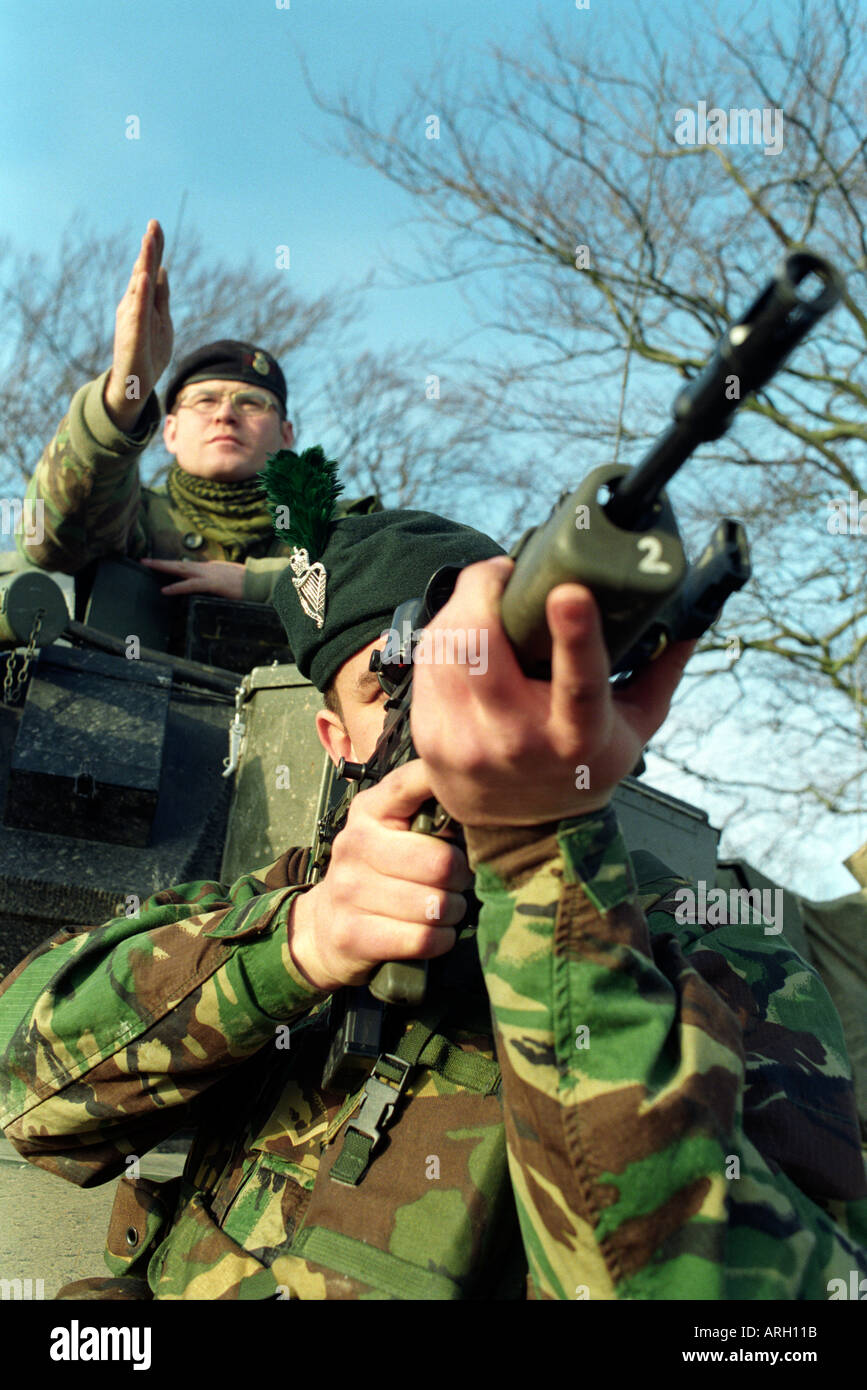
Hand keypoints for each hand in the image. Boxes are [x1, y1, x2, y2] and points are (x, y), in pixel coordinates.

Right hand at [103, 220, 173, 432]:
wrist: (137, 383)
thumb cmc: (150, 352)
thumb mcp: (162, 320)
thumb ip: (161, 296)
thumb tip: (162, 270)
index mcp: (144, 301)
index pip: (150, 269)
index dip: (154, 248)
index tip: (156, 224)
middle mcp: (135, 304)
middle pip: (143, 271)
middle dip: (149, 248)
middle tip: (153, 224)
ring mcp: (133, 318)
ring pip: (139, 286)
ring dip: (144, 263)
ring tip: (149, 240)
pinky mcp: (134, 334)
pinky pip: (138, 311)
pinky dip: (140, 294)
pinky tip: (144, 277)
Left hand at [139, 558, 245, 597]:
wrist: (262, 581)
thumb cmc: (250, 584)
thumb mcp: (232, 581)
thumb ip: (221, 583)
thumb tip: (216, 587)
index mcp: (212, 568)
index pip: (189, 566)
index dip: (174, 566)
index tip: (162, 566)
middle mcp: (208, 568)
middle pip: (180, 564)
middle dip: (161, 563)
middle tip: (144, 561)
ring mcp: (210, 574)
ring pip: (181, 569)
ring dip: (163, 567)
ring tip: (147, 565)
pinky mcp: (213, 583)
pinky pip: (191, 585)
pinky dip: (177, 587)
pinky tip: (165, 590)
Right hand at [288, 760, 471, 991]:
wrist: (324, 926)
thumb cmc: (378, 874)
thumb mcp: (394, 832)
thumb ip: (430, 810)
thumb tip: (484, 799)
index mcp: (370, 809)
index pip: (412, 783)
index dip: (450, 792)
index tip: (473, 806)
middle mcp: (354, 843)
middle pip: (441, 862)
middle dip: (461, 879)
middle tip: (454, 883)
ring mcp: (348, 889)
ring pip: (436, 905)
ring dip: (452, 912)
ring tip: (442, 908)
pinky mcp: (352, 934)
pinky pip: (423, 938)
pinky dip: (440, 940)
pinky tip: (433, 932)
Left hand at [410, 556, 693, 827]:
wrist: (522, 831)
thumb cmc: (583, 765)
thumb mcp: (634, 727)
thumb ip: (660, 669)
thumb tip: (693, 614)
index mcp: (577, 738)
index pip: (579, 686)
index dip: (574, 636)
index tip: (569, 591)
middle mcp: (516, 742)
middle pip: (482, 653)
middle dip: (485, 593)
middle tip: (506, 572)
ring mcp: (466, 742)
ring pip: (446, 649)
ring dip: (463, 605)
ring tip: (488, 594)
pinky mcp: (429, 738)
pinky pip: (426, 664)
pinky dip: (444, 633)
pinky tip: (463, 628)